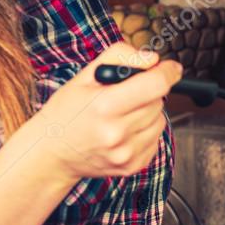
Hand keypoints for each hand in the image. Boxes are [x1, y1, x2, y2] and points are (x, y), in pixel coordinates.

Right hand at [29, 43, 181, 182]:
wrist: (52, 153)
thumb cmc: (66, 112)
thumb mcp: (84, 76)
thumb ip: (119, 58)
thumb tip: (152, 59)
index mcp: (104, 106)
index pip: (155, 85)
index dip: (168, 72)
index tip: (172, 68)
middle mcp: (118, 132)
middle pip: (158, 101)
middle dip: (148, 93)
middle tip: (125, 95)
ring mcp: (127, 153)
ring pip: (160, 121)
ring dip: (148, 113)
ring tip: (121, 115)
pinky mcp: (133, 166)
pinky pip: (156, 140)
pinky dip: (145, 132)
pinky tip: (124, 131)